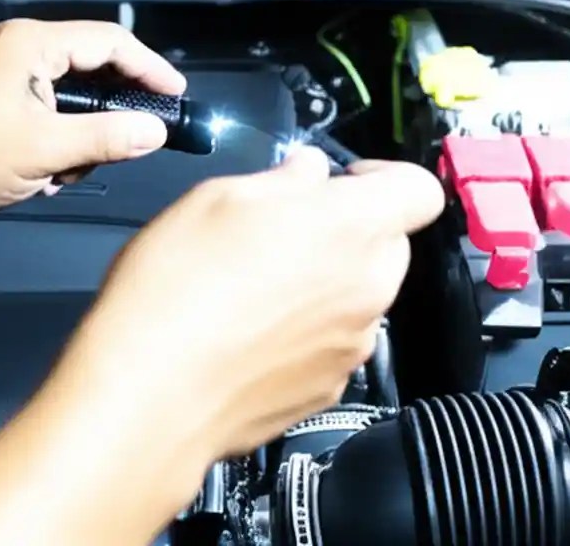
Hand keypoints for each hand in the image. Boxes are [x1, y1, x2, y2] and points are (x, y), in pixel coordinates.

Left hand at [0, 18, 185, 212]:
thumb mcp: (45, 151)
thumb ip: (107, 138)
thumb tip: (154, 132)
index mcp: (33, 44)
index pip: (111, 42)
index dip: (150, 69)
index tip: (176, 96)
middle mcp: (23, 49)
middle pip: (95, 69)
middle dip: (111, 115)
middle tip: (129, 145)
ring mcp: (10, 75)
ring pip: (75, 99)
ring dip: (81, 139)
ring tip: (64, 172)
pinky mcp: (2, 101)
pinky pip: (52, 115)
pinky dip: (59, 145)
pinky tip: (44, 176)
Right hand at [59, 148, 444, 472]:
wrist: (149, 394)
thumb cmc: (175, 294)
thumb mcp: (217, 198)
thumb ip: (282, 180)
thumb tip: (306, 174)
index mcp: (351, 227)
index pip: (419, 189)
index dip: (386, 177)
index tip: (344, 180)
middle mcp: (367, 289)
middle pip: (388, 245)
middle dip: (346, 230)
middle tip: (280, 228)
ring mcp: (351, 346)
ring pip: (358, 296)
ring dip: (322, 283)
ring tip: (250, 284)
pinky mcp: (326, 388)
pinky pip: (331, 344)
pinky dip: (303, 332)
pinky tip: (247, 328)